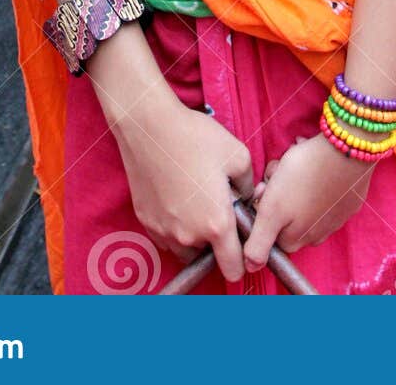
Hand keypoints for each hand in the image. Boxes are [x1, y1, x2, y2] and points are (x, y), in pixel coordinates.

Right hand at [109, 87, 254, 281]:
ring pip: (186, 249)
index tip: (240, 244)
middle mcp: (188, 236)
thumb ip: (249, 187)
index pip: (233, 269)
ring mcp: (164, 231)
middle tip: (216, 206)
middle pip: (208, 257)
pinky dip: (174, 225)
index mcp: (216, 224)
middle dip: (216, 241)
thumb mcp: (238, 155)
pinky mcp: (146, 221)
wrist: (148, 126)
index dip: (242, 261)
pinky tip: (177, 196)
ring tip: (196, 200)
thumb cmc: (195, 138)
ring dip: (194, 236)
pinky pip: (167, 236)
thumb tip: (245, 200)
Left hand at [243, 133, 373, 269]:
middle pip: (286, 215)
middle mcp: (318, 234)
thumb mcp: (272, 210)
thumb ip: (260, 242)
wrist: (346, 150)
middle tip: (278, 170)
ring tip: (295, 158)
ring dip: (293, 179)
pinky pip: (324, 188)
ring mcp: (336, 217)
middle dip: (277, 191)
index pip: (269, 231)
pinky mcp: (348, 199)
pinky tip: (312, 157)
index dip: (262, 207)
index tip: (264, 187)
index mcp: (298, 239)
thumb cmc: (304, 177)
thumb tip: (251, 268)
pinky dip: (314, 172)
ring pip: (303, 199)